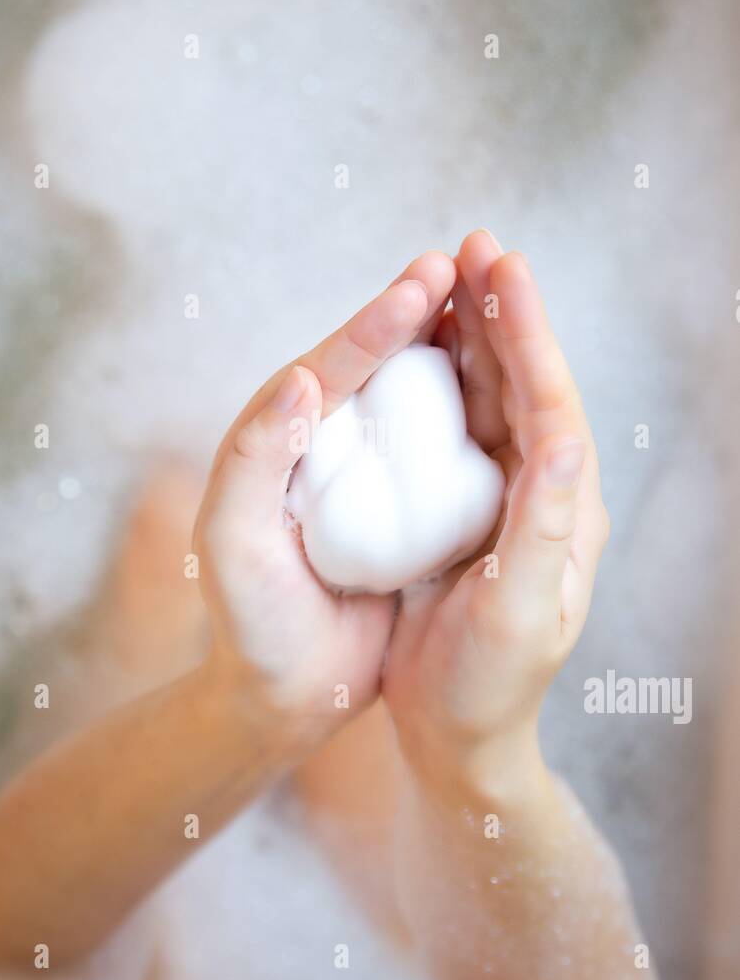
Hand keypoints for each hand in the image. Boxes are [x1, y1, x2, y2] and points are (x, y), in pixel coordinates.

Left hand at [193, 252, 455, 752]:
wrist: (281, 695)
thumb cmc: (247, 622)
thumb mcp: (232, 542)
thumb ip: (254, 456)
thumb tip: (302, 378)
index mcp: (280, 438)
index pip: (336, 364)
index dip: (382, 321)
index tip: (428, 280)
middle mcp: (325, 445)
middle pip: (382, 363)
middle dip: (428, 310)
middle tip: (475, 260)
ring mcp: (368, 477)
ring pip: (420, 396)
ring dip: (460, 348)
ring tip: (502, 303)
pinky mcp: (402, 514)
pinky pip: (445, 451)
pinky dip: (476, 413)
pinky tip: (514, 392)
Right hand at [383, 230, 609, 791]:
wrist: (454, 735)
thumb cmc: (486, 685)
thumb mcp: (520, 612)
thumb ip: (544, 525)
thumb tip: (564, 434)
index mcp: (562, 510)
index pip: (551, 402)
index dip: (529, 334)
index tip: (502, 269)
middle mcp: (540, 493)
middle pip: (524, 384)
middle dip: (503, 313)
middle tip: (476, 244)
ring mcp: (501, 498)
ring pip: (489, 397)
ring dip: (473, 334)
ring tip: (450, 274)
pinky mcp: (462, 510)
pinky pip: (453, 428)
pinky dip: (439, 379)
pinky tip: (417, 349)